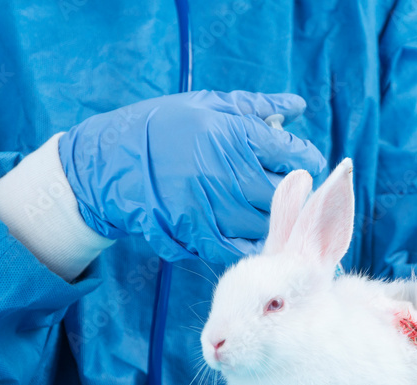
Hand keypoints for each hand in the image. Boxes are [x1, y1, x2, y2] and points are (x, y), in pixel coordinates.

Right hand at [58, 91, 326, 263]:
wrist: (109, 161)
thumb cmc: (162, 126)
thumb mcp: (207, 105)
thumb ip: (256, 107)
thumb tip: (297, 106)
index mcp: (231, 134)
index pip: (289, 153)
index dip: (305, 159)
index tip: (307, 162)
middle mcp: (224, 171)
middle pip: (280, 193)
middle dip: (291, 192)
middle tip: (291, 190)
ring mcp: (209, 205)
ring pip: (262, 224)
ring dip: (271, 220)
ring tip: (267, 210)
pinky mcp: (194, 232)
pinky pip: (235, 248)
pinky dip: (247, 244)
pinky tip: (247, 233)